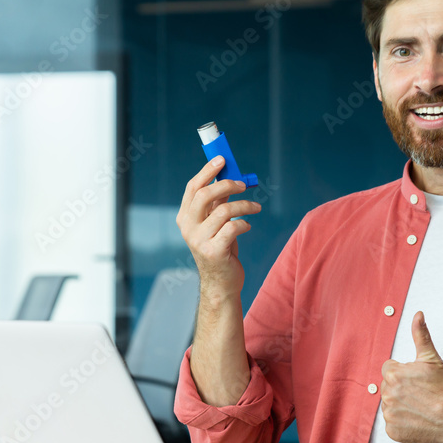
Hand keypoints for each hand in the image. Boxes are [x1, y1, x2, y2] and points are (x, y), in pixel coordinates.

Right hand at [176, 156, 261, 294]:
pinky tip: (248, 226)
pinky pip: (233, 228)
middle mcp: (188, 228)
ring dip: (245, 206)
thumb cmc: (221, 249)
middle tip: (245, 184)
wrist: (221, 283)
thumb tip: (229, 176)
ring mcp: (198, 240)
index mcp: (185, 217)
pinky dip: (244, 224)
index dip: (207, 171)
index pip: (193, 187)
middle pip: (205, 195)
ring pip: (224, 210)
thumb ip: (219, 202)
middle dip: (227, 184)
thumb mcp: (216, 223)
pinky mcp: (213, 252)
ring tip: (256, 208)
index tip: (222, 159)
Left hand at [380, 311, 442, 442]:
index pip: (389, 369)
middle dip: (401, 388)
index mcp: (394, 375)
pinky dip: (402, 423)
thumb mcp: (432, 358)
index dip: (404, 373)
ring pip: (390, 405)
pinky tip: (417, 419)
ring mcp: (390, 415)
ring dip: (401, 405)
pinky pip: (392, 424)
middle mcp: (388, 395)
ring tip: (420, 406)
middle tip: (421, 393)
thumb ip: (421, 335)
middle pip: (388, 387)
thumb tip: (418, 315)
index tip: (416, 380)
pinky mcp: (393, 432)